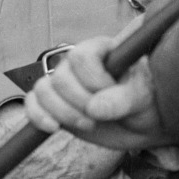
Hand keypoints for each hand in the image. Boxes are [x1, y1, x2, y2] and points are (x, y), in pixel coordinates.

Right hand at [25, 43, 166, 150]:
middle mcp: (77, 65)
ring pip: (43, 90)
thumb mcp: (142, 97)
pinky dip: (38, 117)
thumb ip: (122, 98)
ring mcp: (64, 85)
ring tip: (87, 124)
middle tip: (100, 117)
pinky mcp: (54, 104)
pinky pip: (32, 104)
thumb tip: (94, 107)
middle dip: (79, 103)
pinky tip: (55, 128)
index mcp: (99, 50)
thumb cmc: (146, 102)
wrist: (142, 122)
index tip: (111, 93)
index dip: (93, 81)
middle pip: (60, 78)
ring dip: (63, 113)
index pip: (80, 58)